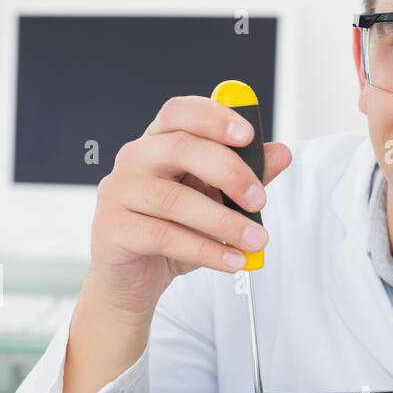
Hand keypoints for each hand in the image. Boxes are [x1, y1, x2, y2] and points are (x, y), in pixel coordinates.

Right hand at [88, 95, 291, 318]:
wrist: (135, 279)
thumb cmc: (173, 232)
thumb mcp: (214, 202)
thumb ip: (245, 177)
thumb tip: (281, 153)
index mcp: (157, 142)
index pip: (180, 113)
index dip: (213, 117)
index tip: (247, 135)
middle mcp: (133, 160)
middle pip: (179, 147)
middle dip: (228, 172)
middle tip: (260, 200)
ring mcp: (117, 193)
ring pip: (174, 200)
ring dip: (223, 222)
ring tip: (255, 241)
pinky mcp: (111, 229)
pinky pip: (163, 237)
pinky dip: (205, 250)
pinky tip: (232, 260)